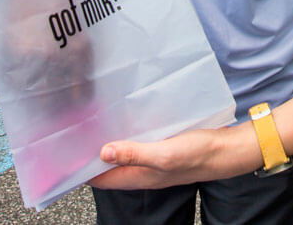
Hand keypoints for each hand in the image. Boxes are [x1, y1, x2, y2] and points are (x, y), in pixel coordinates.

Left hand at [91, 124, 257, 189]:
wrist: (226, 149)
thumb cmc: (198, 154)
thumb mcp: (165, 154)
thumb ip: (135, 153)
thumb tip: (103, 152)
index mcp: (139, 177)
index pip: (101, 178)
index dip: (82, 168)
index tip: (66, 151)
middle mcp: (142, 170)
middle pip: (109, 166)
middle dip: (91, 152)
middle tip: (76, 129)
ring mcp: (152, 158)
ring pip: (122, 152)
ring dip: (109, 140)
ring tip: (94, 120)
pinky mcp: (161, 146)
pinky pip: (137, 141)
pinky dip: (127, 132)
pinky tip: (125, 116)